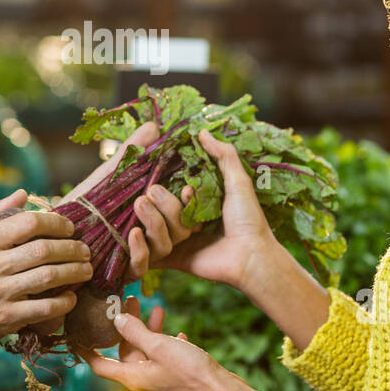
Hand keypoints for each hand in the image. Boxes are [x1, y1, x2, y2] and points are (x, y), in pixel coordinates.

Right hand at [0, 189, 91, 354]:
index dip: (55, 222)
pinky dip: (63, 302)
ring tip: (86, 269)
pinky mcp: (6, 319)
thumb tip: (24, 193)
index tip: (69, 227)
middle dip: (72, 248)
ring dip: (74, 272)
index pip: (28, 223)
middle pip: (44, 250)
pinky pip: (44, 309)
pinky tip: (71, 297)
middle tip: (85, 250)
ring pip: (49, 277)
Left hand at [61, 121, 197, 282]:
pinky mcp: (125, 270)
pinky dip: (140, 250)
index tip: (189, 187)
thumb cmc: (90, 200)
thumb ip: (134, 151)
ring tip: (139, 203)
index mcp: (161, 213)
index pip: (188, 210)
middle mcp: (157, 235)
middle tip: (152, 190)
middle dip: (172, 208)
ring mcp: (143, 254)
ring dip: (156, 224)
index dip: (194, 202)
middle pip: (182, 229)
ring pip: (166, 246)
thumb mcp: (112, 172)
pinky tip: (132, 234)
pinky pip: (142, 266)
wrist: (59, 225)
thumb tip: (154, 126)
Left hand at [76, 296, 229, 390]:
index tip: (77, 334)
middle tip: (128, 301)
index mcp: (132, 377)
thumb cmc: (190, 372)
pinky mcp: (177, 379)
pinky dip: (167, 343)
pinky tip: (178, 332)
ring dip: (149, 330)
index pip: (100, 365)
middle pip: (126, 352)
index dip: (86, 351)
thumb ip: (136, 332)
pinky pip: (165, 358)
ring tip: (156, 307)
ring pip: (147, 352)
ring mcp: (161, 381)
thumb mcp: (160, 346)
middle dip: (125, 327)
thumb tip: (117, 319)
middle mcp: (143, 381)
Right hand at [155, 128, 282, 290]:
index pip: (170, 186)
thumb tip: (201, 130)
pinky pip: (148, 253)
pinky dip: (140, 245)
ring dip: (156, 220)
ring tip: (157, 215)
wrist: (250, 256)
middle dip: (161, 202)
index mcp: (196, 202)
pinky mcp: (171, 260)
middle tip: (158, 197)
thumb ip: (223, 155)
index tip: (183, 187)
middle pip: (157, 206)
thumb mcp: (238, 182)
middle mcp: (182, 220)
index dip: (169, 184)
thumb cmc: (248, 219)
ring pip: (152, 226)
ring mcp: (175, 241)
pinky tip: (139, 231)